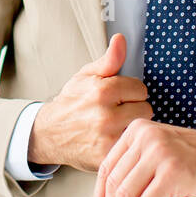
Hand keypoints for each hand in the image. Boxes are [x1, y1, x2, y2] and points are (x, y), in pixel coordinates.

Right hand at [27, 34, 152, 171]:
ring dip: (131, 127)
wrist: (50, 133)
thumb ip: (109, 59)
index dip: (130, 93)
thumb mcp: (86, 75)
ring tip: (116, 126)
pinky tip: (113, 140)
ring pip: (140, 128)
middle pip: (145, 110)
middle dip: (133, 110)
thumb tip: (121, 40)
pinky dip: (126, 144)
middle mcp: (105, 114)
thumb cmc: (71, 102)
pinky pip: (132, 146)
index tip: (119, 97)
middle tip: (117, 113)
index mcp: (102, 90)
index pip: (141, 90)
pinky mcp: (108, 156)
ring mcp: (107, 138)